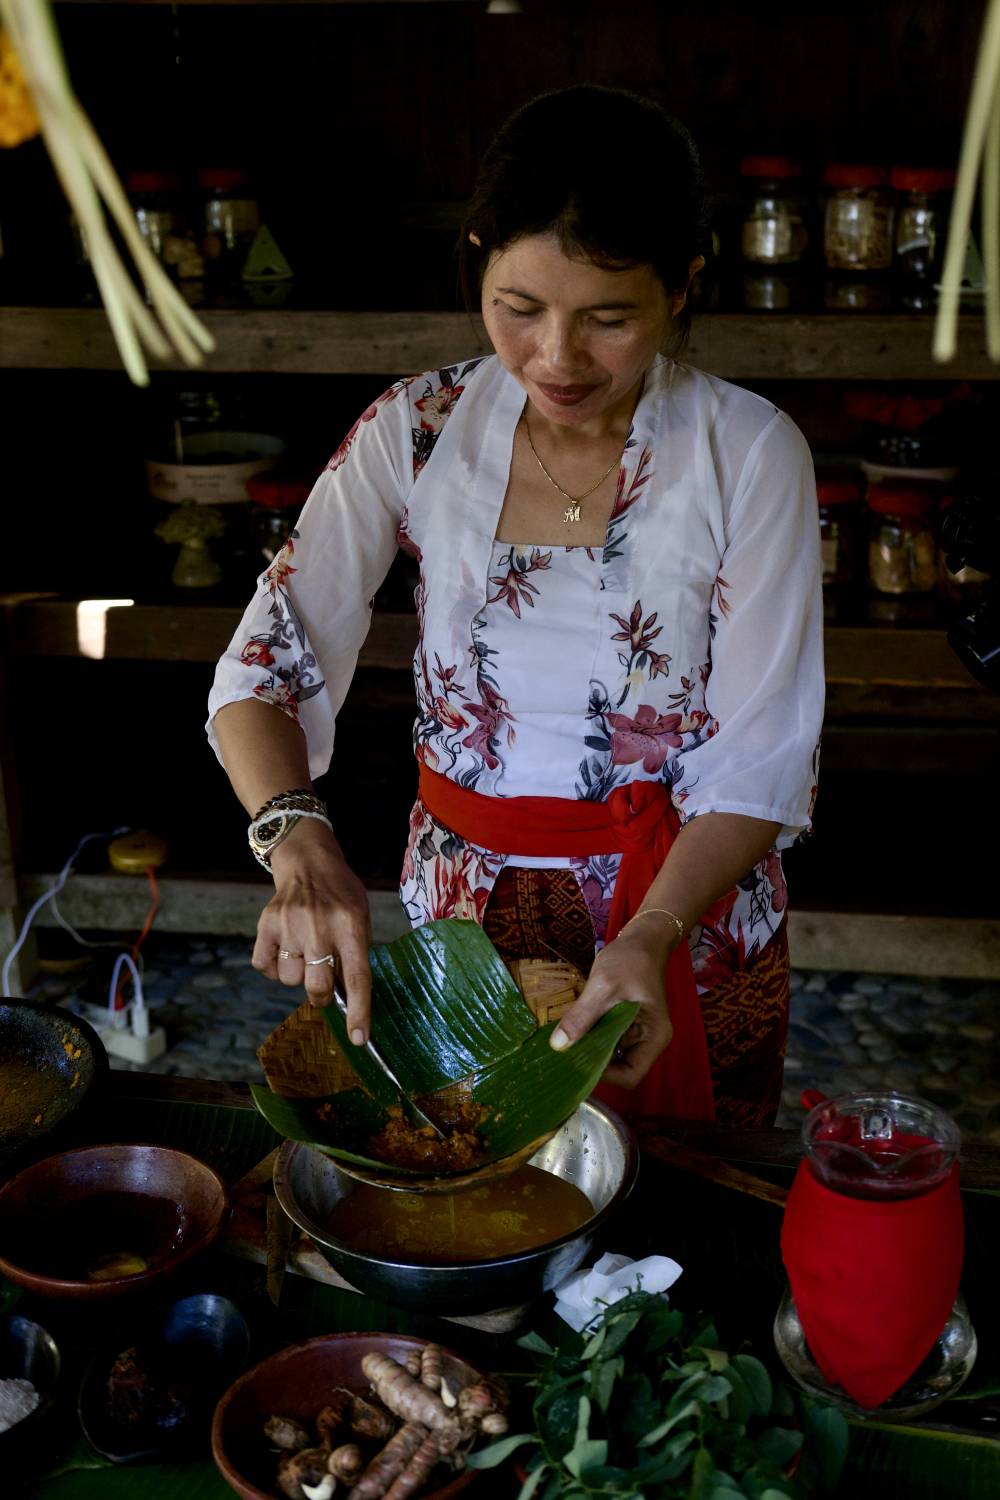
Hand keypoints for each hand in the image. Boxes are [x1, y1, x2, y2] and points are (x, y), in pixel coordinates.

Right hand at [251, 819, 373, 1043]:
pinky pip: (265, 967)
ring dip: (298, 975)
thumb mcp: (361, 917)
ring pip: (290, 980)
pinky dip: (274, 968)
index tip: (360, 1038)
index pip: (358, 977)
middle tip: (324, 983)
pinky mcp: (266, 924)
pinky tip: (285, 951)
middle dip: (322, 995)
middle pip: (317, 986)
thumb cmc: (340, 895)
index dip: (359, 1011)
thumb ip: (356, 954)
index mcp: (352, 925)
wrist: (308, 862)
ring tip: (305, 951)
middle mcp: (320, 926)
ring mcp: (290, 924)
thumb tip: (347, 999)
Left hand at [549, 920, 678, 1087]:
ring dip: (589, 1051)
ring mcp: (637, 1034)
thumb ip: (582, 1017)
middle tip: (562, 1056)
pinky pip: (607, 1041)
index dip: (604, 1075)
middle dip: (592, 1064)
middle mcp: (648, 1042)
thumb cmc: (630, 960)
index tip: (576, 1061)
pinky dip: (590, 1038)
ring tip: (564, 1045)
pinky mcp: (626, 1026)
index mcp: (653, 1037)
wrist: (641, 940)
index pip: (630, 1076)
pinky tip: (572, 1032)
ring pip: (610, 1056)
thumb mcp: (603, 986)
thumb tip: (558, 1046)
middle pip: (619, 1069)